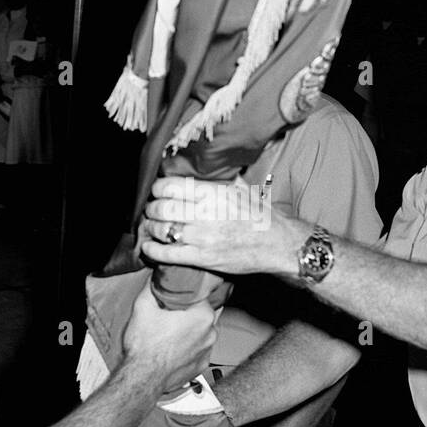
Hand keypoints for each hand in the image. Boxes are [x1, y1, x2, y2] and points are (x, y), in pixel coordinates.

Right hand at [121, 279, 217, 393]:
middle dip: (189, 314)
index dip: (186, 296)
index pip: (201, 296)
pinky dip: (189, 349)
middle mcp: (210, 333)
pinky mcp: (201, 366)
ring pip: (201, 333)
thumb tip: (157, 280)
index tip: (175, 300)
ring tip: (170, 335)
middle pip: (202, 315)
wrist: (143, 377)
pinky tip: (173, 349)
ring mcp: (207, 351)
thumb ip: (153, 288)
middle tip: (170, 317)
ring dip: (190, 332)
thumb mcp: (143, 307)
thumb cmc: (145, 347)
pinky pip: (198, 351)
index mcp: (202, 315)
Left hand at [141, 176, 296, 277]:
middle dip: (152, 208)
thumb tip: (202, 168)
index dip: (157, 188)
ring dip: (150, 228)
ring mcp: (203, 237)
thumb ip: (219, 180)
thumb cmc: (261, 216)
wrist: (278, 244)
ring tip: (150, 226)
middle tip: (152, 210)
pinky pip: (168, 254)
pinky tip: (148, 246)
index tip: (157, 191)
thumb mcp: (241, 189)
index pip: (170, 186)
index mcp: (213, 193)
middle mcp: (206, 213)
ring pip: (162, 229)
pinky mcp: (203, 258)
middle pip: (162, 207)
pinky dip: (153, 250)